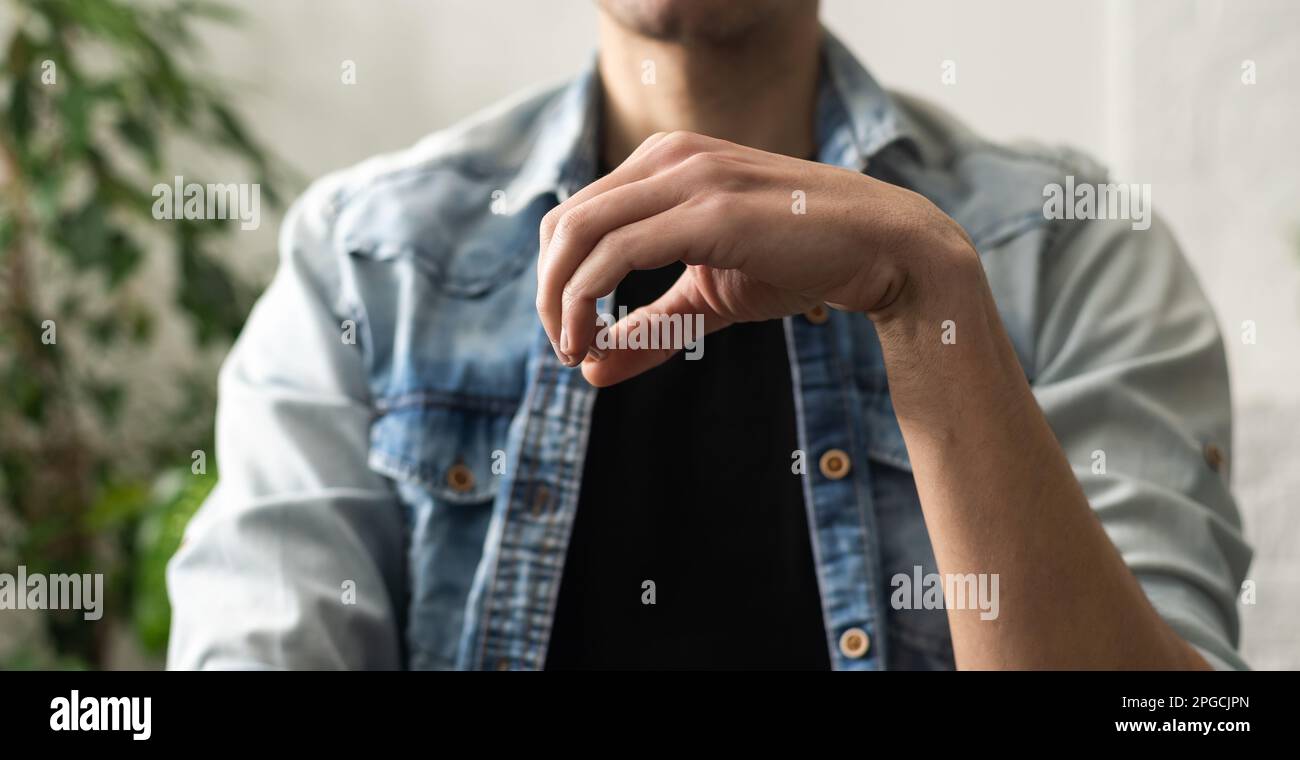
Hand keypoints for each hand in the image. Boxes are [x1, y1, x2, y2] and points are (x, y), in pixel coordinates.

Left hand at [535, 130, 972, 385]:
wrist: (880, 247)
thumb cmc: (798, 263)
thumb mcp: (708, 300)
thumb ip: (651, 330)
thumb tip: (589, 371)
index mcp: (664, 161)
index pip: (575, 215)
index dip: (556, 278)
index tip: (569, 335)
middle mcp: (668, 156)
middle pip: (564, 222)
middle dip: (549, 292)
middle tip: (565, 348)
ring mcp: (688, 175)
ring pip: (578, 234)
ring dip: (561, 300)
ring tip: (574, 350)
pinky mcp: (709, 209)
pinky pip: (616, 251)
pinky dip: (588, 299)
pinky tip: (593, 339)